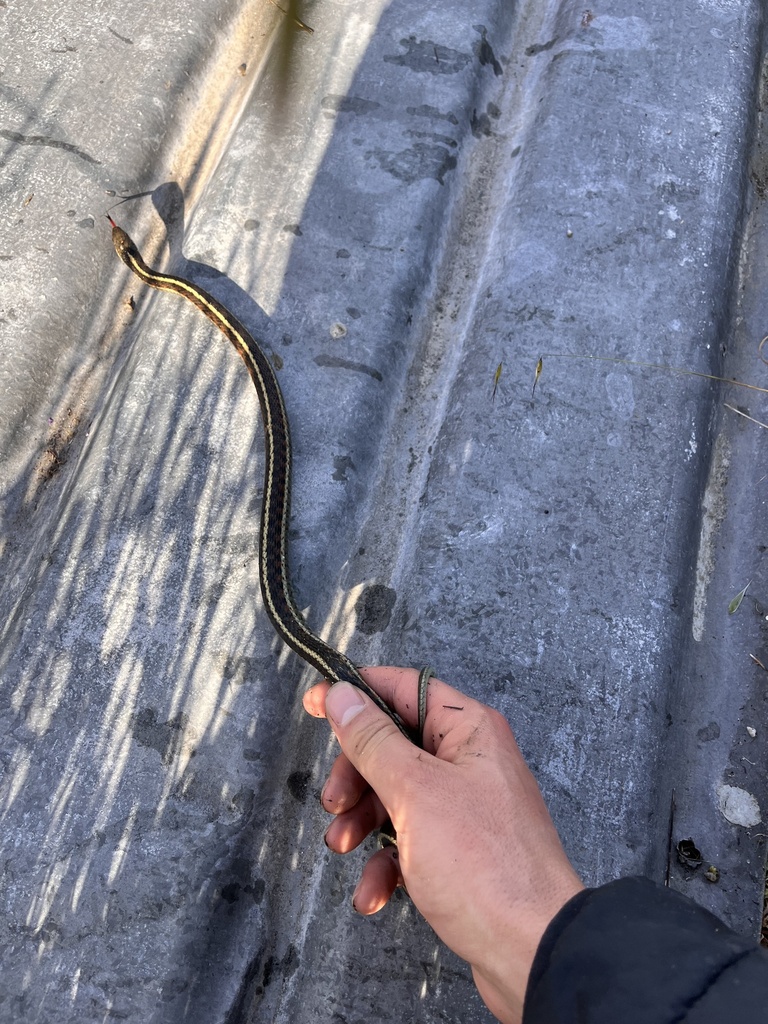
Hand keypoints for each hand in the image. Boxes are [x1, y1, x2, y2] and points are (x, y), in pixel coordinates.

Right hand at [303, 667, 583, 1023]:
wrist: (532, 951)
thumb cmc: (485, 864)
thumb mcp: (415, 791)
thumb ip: (373, 741)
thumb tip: (343, 695)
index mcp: (469, 730)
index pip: (402, 688)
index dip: (356, 693)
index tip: (314, 703)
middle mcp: (470, 761)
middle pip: (392, 746)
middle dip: (355, 776)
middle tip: (334, 803)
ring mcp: (467, 807)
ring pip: (396, 796)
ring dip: (363, 823)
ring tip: (344, 848)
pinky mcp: (462, 851)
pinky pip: (411, 841)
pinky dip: (386, 864)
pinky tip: (374, 893)